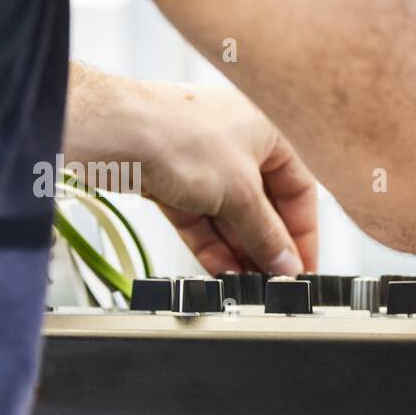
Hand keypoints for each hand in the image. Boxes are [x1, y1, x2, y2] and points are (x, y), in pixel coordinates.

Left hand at [64, 65, 318, 274]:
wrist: (112, 131)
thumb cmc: (176, 134)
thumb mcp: (240, 194)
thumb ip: (267, 235)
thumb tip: (287, 264)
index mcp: (268, 132)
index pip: (300, 191)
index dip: (303, 233)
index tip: (302, 267)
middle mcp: (238, 144)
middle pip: (263, 207)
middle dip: (266, 246)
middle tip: (274, 280)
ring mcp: (204, 163)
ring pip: (230, 217)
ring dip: (240, 251)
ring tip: (248, 283)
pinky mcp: (175, 181)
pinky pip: (201, 220)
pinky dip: (211, 245)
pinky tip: (222, 271)